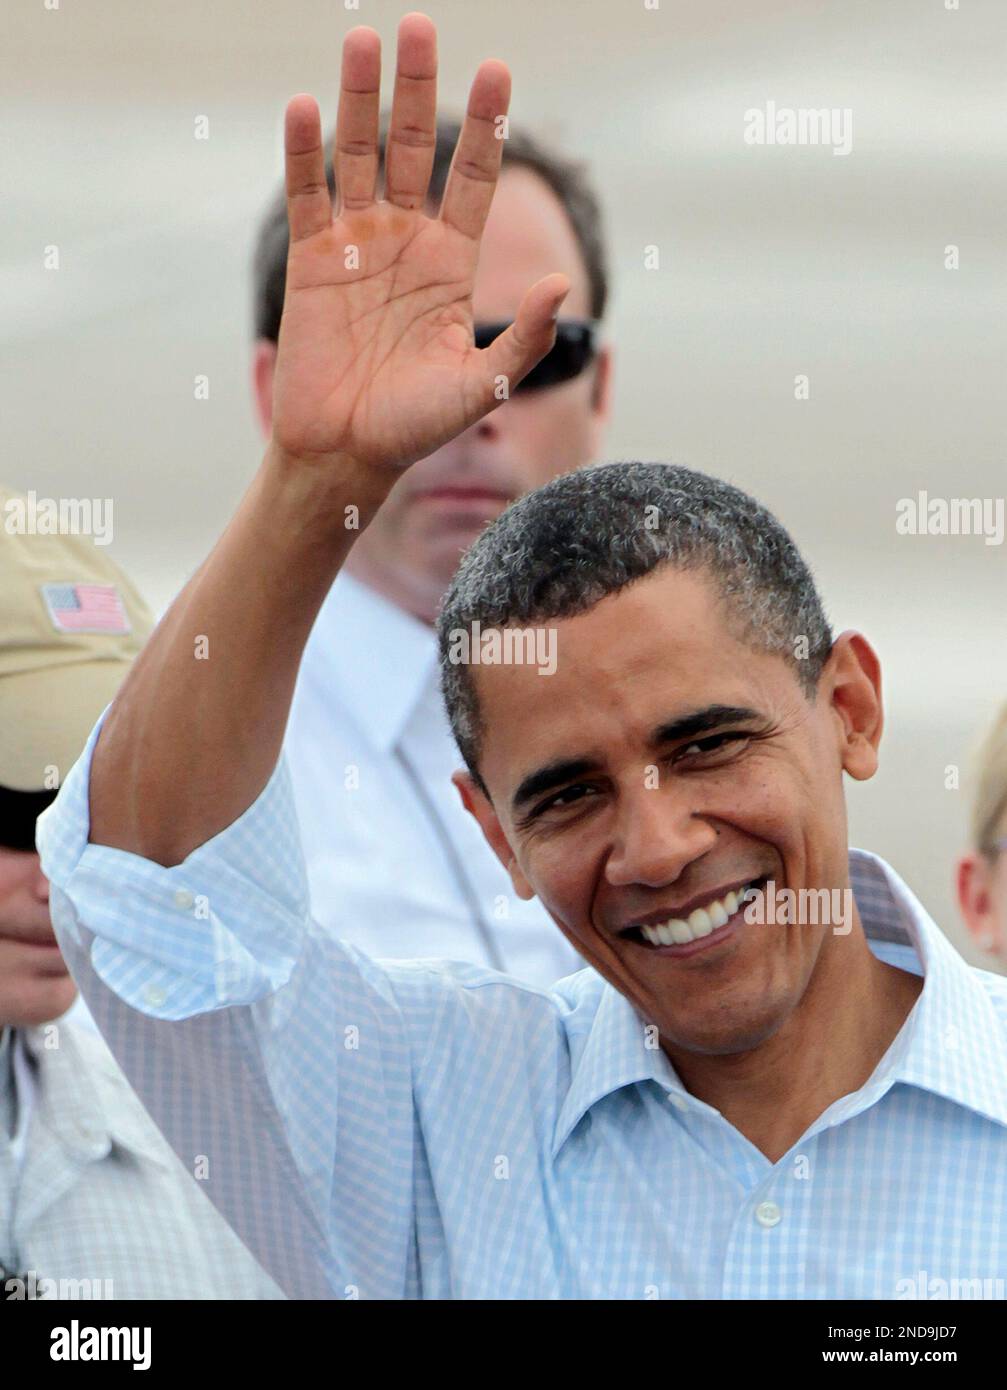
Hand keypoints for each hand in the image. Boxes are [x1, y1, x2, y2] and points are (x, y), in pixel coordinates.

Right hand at [270, 12, 569, 474]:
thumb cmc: (416, 426)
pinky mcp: (309, 261)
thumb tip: (566, 284)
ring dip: (361, 100)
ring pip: (360, 156)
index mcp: (452, 262)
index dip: (486, 126)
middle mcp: (406, 241)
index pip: (474, 177)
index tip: (497, 68)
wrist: (346, 454)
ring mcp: (356, 246)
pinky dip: (303, 152)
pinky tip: (305, 106)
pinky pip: (306, 195)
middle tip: (422, 26)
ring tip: (364, 40)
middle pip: (416, 148)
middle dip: (420, 89)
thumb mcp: (481, 385)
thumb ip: (526, 338)